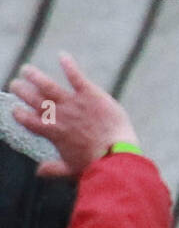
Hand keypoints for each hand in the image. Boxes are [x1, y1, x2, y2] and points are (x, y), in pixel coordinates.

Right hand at [9, 54, 140, 178]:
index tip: (14, 109)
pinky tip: (62, 55)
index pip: (29, 121)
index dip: (20, 114)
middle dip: (22, 91)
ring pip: (48, 86)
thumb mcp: (70, 170)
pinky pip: (76, 77)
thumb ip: (53, 169)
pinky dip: (69, 65)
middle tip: (15, 84)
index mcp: (52, 133)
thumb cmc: (94, 165)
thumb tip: (39, 172)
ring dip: (35, 76)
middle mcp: (58, 115)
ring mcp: (73, 103)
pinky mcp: (91, 94)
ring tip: (26, 69)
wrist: (115, 155)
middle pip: (34, 100)